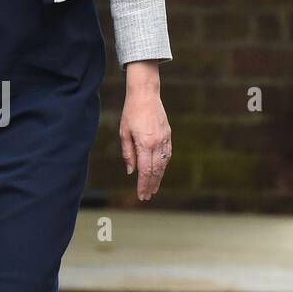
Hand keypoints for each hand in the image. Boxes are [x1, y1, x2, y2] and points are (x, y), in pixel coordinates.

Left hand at [120, 67, 170, 201]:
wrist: (146, 94)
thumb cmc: (131, 112)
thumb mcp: (124, 133)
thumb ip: (128, 154)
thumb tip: (131, 172)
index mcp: (145, 144)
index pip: (145, 171)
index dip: (143, 185)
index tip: (141, 195)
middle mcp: (157, 144)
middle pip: (156, 171)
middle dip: (151, 185)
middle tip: (147, 196)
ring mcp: (165, 139)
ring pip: (163, 164)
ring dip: (159, 178)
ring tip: (153, 188)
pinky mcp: (168, 135)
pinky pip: (167, 155)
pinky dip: (164, 166)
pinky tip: (160, 172)